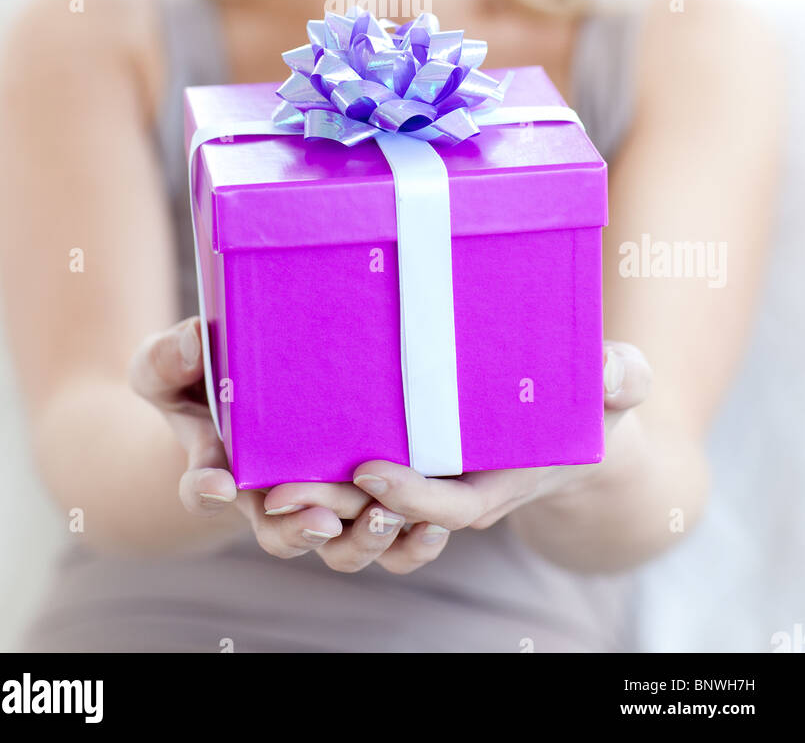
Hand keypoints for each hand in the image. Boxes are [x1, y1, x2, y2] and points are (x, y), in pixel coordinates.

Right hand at [127, 316, 413, 563]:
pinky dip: (409, 539)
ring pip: (341, 547)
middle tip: (320, 517)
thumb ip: (170, 354)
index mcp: (218, 468)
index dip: (205, 488)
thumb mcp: (174, 359)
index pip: (202, 488)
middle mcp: (272, 500)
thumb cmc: (208, 372)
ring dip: (362, 539)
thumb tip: (192, 342)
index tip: (217, 480)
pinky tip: (429, 521)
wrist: (263, 381)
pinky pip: (390, 538)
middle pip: (282, 534)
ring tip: (384, 516)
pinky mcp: (371, 498)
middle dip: (300, 530)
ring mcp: (324, 503)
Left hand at [268, 341, 652, 573]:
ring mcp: (430, 475)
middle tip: (283, 491)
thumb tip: (617, 372)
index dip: (411, 496)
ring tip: (262, 482)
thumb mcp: (619, 382)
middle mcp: (458, 487)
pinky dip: (321, 474)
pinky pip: (360, 479)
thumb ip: (622, 379)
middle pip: (391, 514)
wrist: (579, 413)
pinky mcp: (409, 454)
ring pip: (364, 506)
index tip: (370, 472)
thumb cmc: (599, 397)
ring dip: (316, 500)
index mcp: (502, 481)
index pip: (451, 505)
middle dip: (338, 510)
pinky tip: (277, 449)